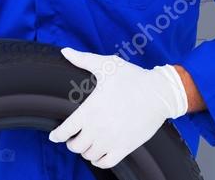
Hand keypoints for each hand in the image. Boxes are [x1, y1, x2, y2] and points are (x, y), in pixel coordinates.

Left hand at [48, 47, 187, 168]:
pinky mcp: (126, 147)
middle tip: (72, 137)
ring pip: (89, 155)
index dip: (57, 135)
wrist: (159, 93)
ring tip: (86, 144)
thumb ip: (83, 59)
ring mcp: (112, 140)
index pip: (65, 131)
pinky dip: (99, 161)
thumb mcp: (106, 65)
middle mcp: (98, 128)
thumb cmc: (132, 78)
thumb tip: (65, 51)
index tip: (54, 136)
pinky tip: (98, 154)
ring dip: (85, 151)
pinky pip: (106, 162)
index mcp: (89, 110)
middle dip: (71, 142)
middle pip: (75, 146)